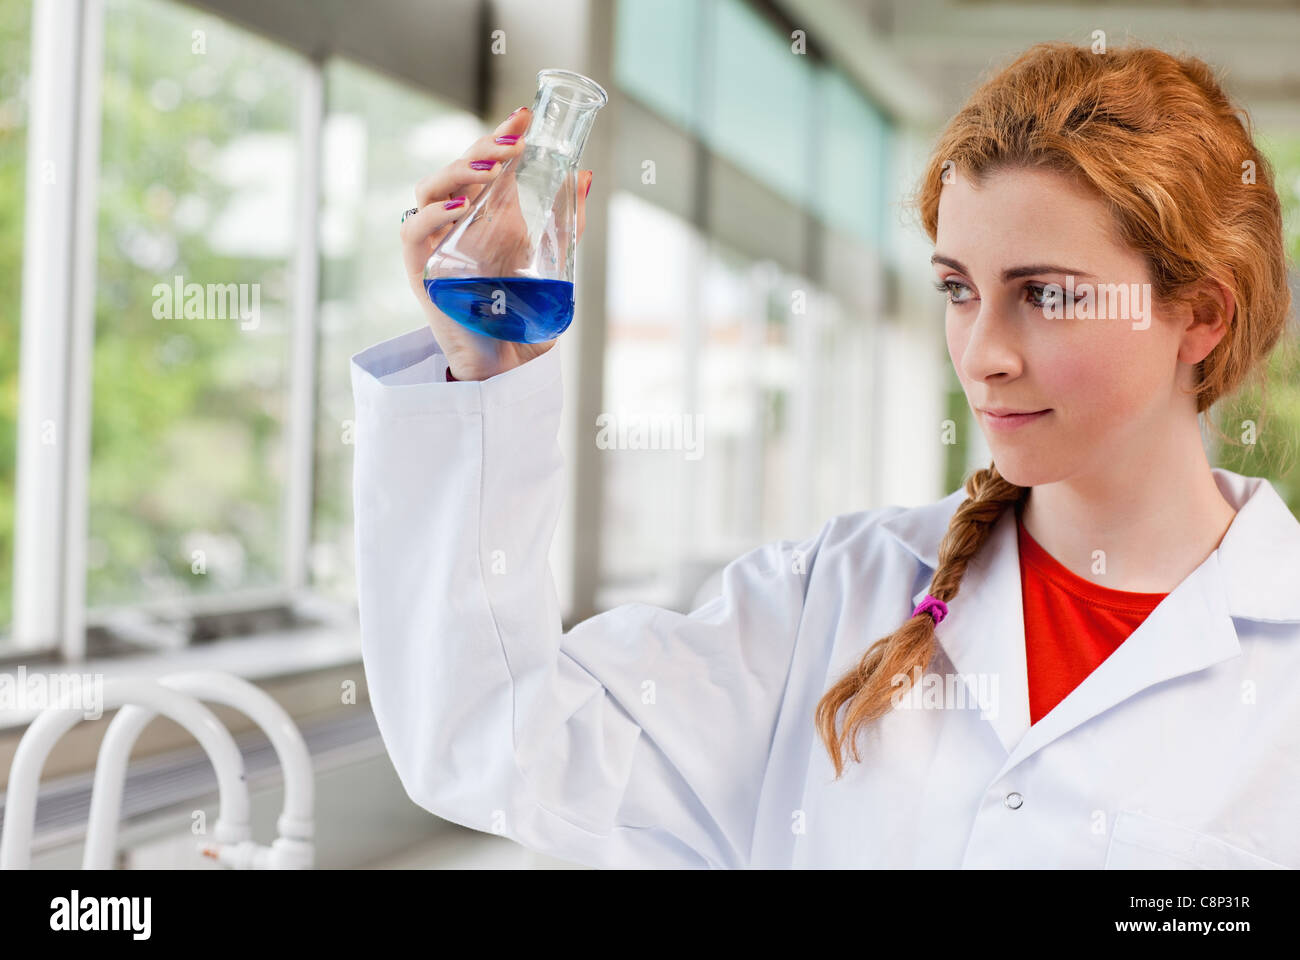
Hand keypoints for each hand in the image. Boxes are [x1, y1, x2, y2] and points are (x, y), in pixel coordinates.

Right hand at [399, 106, 592, 380]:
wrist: (504, 364)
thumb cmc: (520, 315)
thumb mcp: (551, 263)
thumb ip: (566, 224)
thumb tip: (585, 177)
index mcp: (482, 215)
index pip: (484, 162)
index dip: (499, 134)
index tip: (525, 115)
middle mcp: (454, 223)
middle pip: (456, 168)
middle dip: (484, 147)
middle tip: (516, 140)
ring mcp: (434, 244)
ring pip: (429, 189)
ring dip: (461, 171)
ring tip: (495, 168)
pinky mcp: (419, 270)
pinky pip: (412, 231)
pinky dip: (434, 213)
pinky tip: (463, 206)